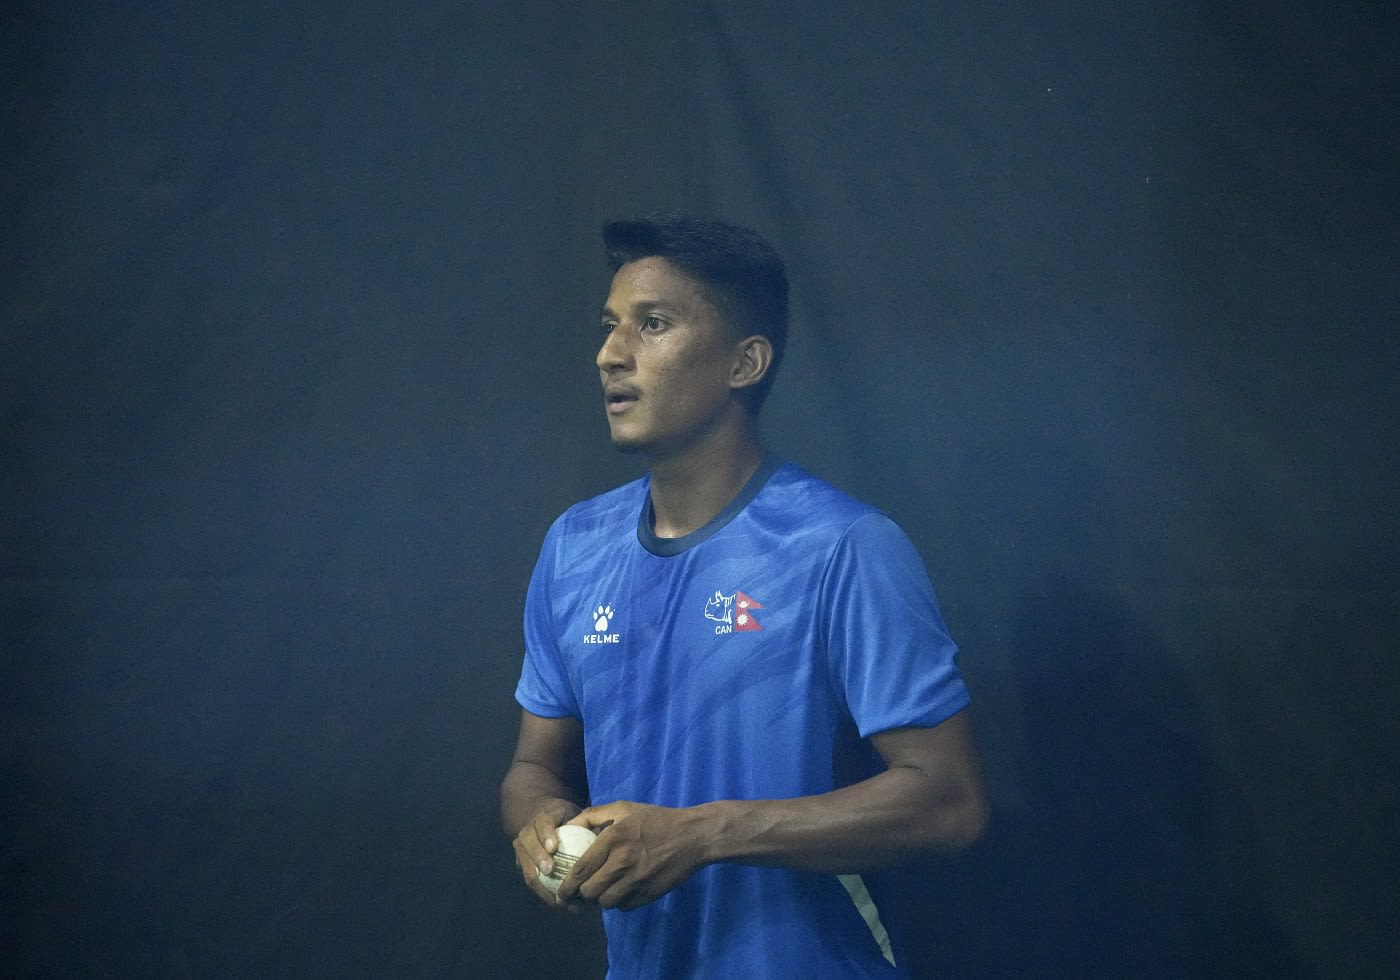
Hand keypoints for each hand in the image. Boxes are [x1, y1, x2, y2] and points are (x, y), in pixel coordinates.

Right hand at [512, 798, 582, 906]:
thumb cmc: (566, 820)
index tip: (553, 847)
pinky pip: (531, 883)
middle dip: (538, 859)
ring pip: (527, 869)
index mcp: (543, 817)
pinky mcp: (522, 867)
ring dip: (542, 886)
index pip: (543, 823)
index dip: (546, 834)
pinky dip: (545, 895)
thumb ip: (586, 823)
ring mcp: (522, 852)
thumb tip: (605, 837)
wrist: (542, 822)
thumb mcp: (575, 814)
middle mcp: (527, 833)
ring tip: (562, 900)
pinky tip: (562, 905)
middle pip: (528, 845)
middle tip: (551, 872)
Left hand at [557, 801, 711, 910]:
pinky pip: (624, 906)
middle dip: (581, 895)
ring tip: (600, 892)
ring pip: (606, 902)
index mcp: (614, 838)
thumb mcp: (625, 808)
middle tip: (579, 893)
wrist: (693, 836)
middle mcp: (623, 862)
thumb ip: (594, 815)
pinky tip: (619, 892)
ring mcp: (637, 880)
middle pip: (590, 891)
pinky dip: (618, 902)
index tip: (560, 891)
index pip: (581, 869)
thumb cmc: (656, 820)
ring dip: (600, 900)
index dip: (566, 884)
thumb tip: (570, 825)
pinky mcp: (649, 894)